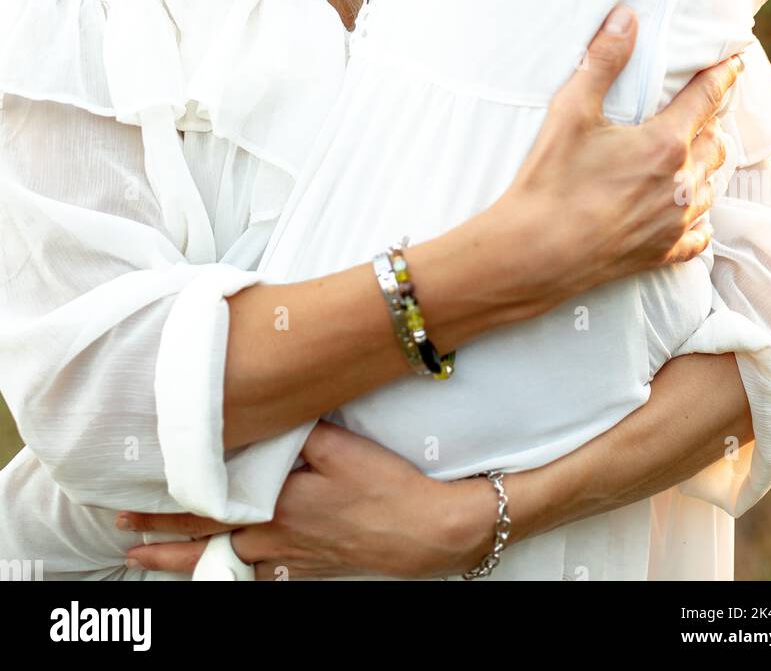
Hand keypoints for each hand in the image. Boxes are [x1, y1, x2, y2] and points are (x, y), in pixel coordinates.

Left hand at [115, 420, 497, 580]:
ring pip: (224, 564)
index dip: (166, 508)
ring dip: (186, 562)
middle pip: (205, 545)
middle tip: (126, 539)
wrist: (426, 532)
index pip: (207, 508)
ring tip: (154, 561)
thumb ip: (297, 430)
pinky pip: (258, 576)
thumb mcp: (341, 445)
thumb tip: (261, 413)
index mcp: (277, 505)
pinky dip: (231, 574)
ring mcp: (292, 558)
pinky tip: (223, 572)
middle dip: (162, 541)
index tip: (131, 507)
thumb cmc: (384, 486)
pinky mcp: (310, 569)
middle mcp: (276, 537)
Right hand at [483, 5, 742, 312]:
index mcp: (665, 144)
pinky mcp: (663, 253)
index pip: (706, 99)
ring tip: (697, 156)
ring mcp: (675, 222)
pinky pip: (699, 234)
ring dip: (706, 167)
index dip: (723, 77)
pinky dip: (699, 218)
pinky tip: (690, 213)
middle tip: (704, 111)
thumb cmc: (551, 180)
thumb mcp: (571, 111)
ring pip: (712, 187)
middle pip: (715, 144)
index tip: (735, 63)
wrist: (534, 253)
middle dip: (711, 123)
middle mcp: (681, 184)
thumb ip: (602, 61)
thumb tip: (626, 17)